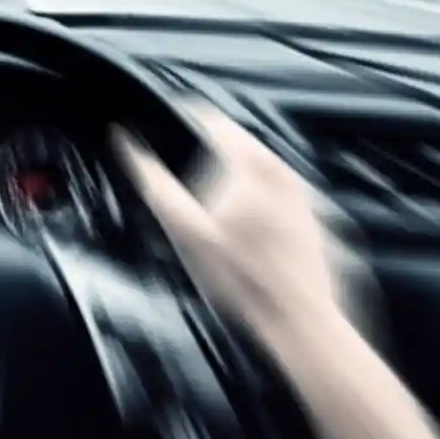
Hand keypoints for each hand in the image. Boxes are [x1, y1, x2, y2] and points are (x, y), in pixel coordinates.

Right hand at [113, 103, 351, 343]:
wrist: (298, 319)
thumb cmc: (240, 279)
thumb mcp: (188, 233)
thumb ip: (157, 185)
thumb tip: (126, 144)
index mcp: (251, 162)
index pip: (210, 119)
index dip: (179, 123)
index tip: (161, 138)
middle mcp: (282, 168)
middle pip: (234, 144)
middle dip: (206, 157)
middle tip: (185, 189)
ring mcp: (302, 192)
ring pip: (255, 168)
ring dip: (231, 179)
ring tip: (213, 216)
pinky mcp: (312, 215)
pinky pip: (275, 192)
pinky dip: (255, 201)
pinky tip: (244, 235)